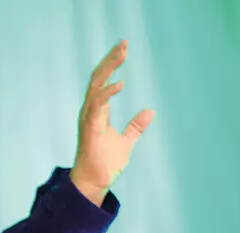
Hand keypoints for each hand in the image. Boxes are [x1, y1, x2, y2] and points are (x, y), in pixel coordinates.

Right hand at [70, 40, 154, 205]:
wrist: (95, 182)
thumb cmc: (105, 163)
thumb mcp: (126, 141)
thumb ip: (136, 126)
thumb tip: (151, 111)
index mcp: (98, 111)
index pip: (104, 80)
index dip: (112, 64)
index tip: (124, 49)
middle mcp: (90, 110)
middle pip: (99, 77)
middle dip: (111, 59)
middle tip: (124, 44)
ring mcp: (88, 117)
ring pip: (96, 85)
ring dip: (109, 69)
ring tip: (122, 54)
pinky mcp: (90, 127)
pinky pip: (97, 105)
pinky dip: (108, 93)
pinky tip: (120, 84)